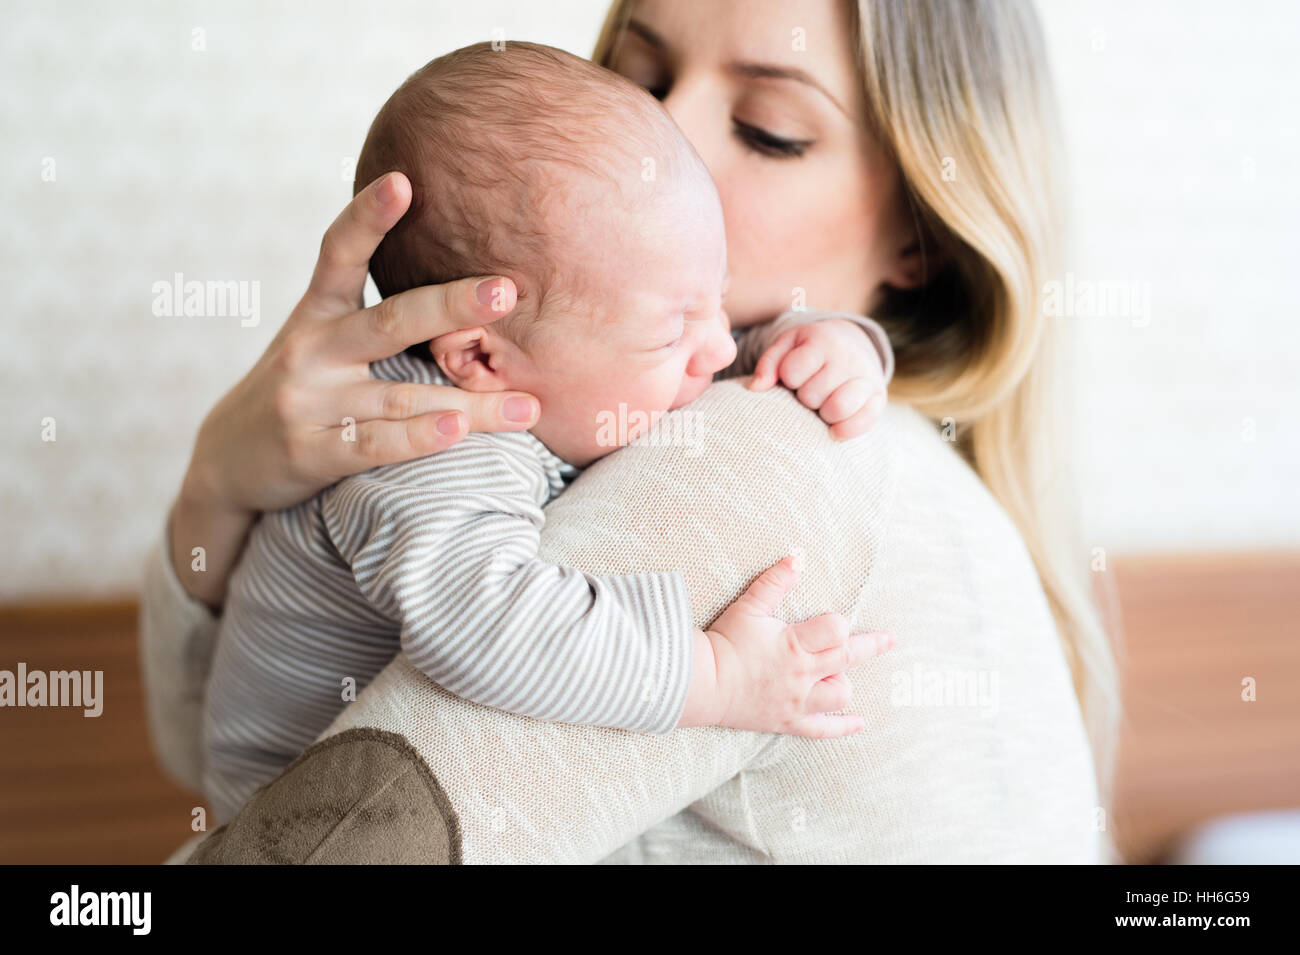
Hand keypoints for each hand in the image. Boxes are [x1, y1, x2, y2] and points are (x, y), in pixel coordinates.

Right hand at [171, 171, 540, 606]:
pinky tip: (457, 431)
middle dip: (452, 306)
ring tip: (528, 407)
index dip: (369, 216)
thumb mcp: (319, 342)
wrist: (228, 464)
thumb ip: (374, 318)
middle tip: (507, 290)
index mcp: (316, 314)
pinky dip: (418, 438)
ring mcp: (308, 402)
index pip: (339, 254)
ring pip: (401, 396)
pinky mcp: (310, 453)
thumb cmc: (301, 394)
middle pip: (389, 321)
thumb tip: (464, 290)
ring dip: (470, 403)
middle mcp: (309, 350)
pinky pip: (374, 444)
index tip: (403, 179)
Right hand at [679, 554, 893, 737]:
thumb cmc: (725, 642)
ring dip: (845, 683)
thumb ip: (774, 582)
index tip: (831, 621)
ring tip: (842, 674)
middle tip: (890, 639)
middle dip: (871, 645)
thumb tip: (797, 557)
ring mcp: (797, 701)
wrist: (702, 683)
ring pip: (840, 695)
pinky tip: (859, 722)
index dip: (838, 623)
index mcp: (795, 644)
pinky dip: (843, 726)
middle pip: (848, 658)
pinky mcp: (788, 721)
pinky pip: (822, 730)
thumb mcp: (748, 607)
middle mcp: (802, 674)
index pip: (836, 630)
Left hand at [749, 318, 887, 439]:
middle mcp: (848, 356)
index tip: (795, 375)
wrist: (852, 343)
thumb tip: (756, 388)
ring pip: (837, 409)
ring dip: (823, 414)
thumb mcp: (787, 346)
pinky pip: (863, 422)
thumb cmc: (810, 351)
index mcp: (823, 340)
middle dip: (805, 398)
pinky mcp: (879, 397)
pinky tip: (833, 430)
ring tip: (823, 405)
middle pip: (812, 395)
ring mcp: (867, 376)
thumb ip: (768, 364)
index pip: (792, 373)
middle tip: (811, 390)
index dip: (788, 380)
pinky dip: (845, 430)